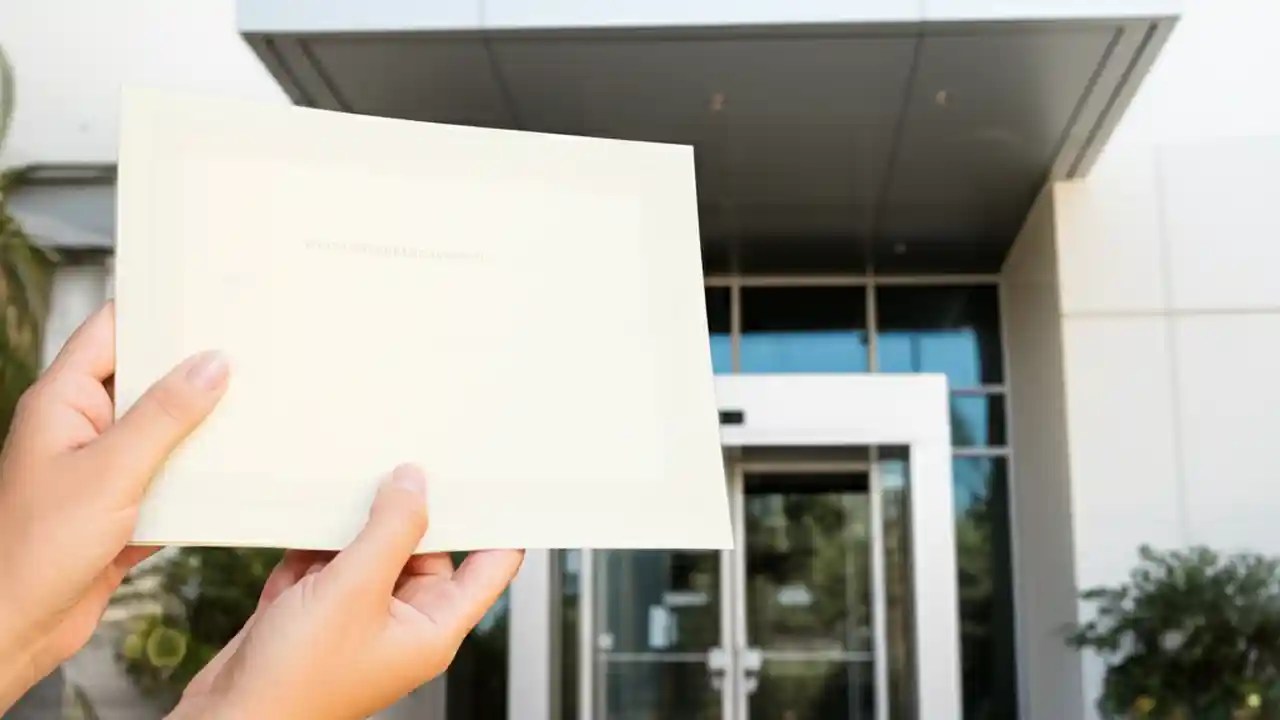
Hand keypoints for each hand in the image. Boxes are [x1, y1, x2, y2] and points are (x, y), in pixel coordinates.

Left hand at [0, 304, 228, 708]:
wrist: (13, 632)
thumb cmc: (33, 551)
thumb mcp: (110, 472)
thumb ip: (165, 416)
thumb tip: (212, 364)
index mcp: (63, 402)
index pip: (113, 332)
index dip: (158, 311)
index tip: (209, 297)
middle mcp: (82, 429)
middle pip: (148, 382)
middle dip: (197, 372)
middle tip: (251, 354)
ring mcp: (102, 471)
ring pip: (166, 434)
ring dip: (205, 430)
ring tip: (258, 411)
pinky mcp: (122, 511)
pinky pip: (173, 482)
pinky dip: (203, 481)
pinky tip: (240, 477)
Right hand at [171, 465, 523, 719]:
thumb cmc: (296, 685)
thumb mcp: (354, 591)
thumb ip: (390, 530)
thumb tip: (414, 483)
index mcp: (433, 627)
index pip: (491, 566)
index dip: (497, 522)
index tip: (497, 480)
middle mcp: (402, 619)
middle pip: (426, 547)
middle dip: (408, 510)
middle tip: (397, 467)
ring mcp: (359, 613)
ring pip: (373, 548)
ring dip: (354, 523)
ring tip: (340, 496)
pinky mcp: (318, 608)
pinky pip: (330, 559)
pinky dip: (316, 541)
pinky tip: (302, 525)